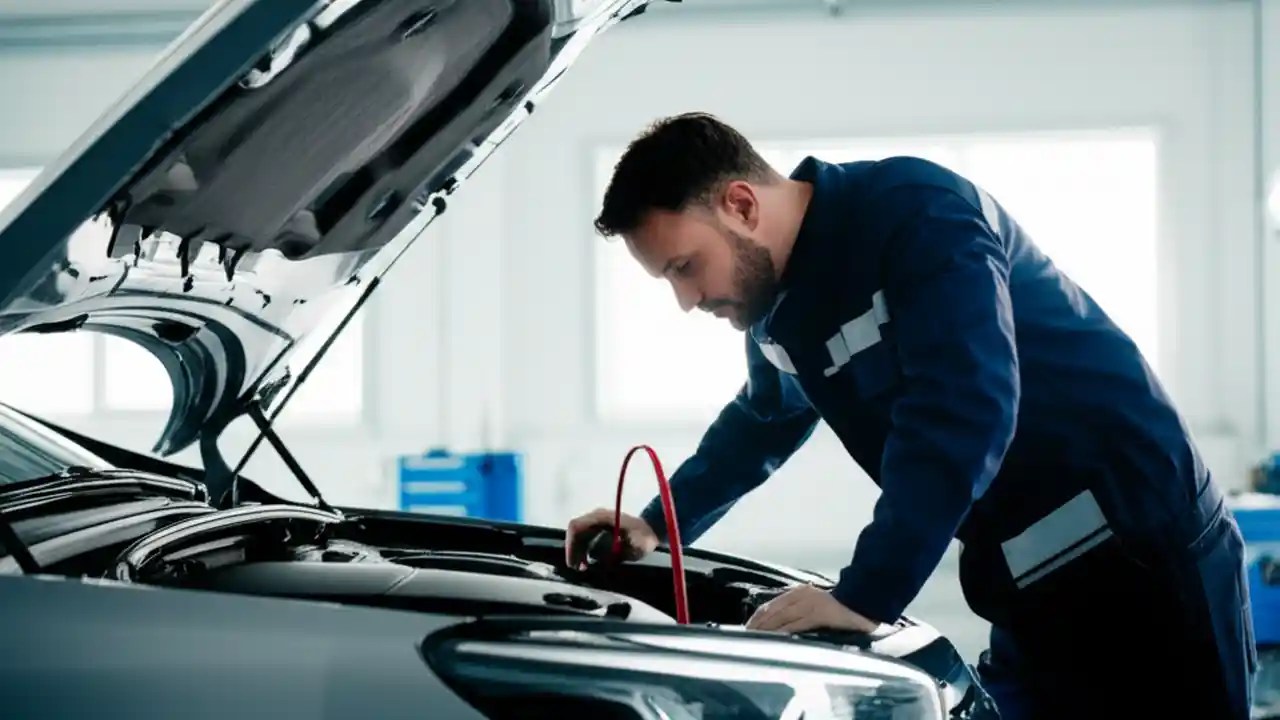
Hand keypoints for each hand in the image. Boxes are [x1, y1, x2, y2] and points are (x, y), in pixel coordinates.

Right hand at [564, 508, 658, 569]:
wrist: (655, 529)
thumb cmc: (645, 538)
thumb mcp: (632, 549)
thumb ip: (613, 554)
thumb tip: (596, 562)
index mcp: (602, 518)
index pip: (576, 527)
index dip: (571, 546)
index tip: (573, 563)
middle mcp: (597, 516)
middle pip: (575, 532)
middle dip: (573, 550)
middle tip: (577, 569)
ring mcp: (598, 520)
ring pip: (579, 535)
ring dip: (577, 551)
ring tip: (582, 568)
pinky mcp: (601, 526)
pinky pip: (586, 536)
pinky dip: (583, 549)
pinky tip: (587, 562)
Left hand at [745, 584, 879, 634]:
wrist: (863, 602)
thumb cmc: (840, 607)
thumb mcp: (815, 604)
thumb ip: (799, 610)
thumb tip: (780, 624)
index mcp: (799, 591)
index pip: (772, 604)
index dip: (758, 617)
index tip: (748, 627)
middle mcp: (802, 594)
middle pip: (773, 610)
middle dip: (758, 624)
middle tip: (746, 636)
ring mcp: (810, 603)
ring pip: (782, 617)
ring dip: (767, 629)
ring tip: (756, 639)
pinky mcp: (819, 614)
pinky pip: (797, 624)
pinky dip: (784, 631)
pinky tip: (775, 638)